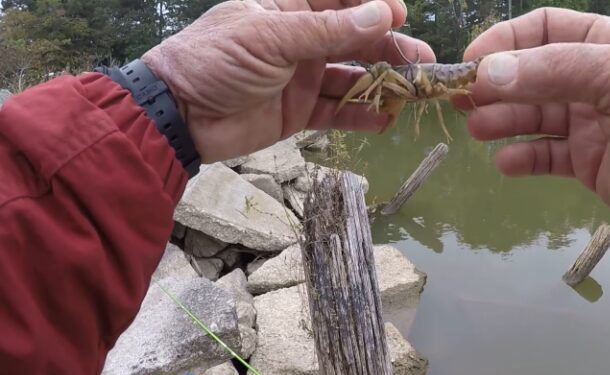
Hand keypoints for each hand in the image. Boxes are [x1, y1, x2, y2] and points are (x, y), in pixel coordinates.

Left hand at [142, 0, 433, 162]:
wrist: (178, 115)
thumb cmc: (215, 60)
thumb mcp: (271, 37)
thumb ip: (328, 29)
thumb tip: (381, 14)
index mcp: (289, 8)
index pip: (340, 1)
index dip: (372, 5)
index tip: (400, 14)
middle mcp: (299, 40)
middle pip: (354, 40)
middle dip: (389, 48)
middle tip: (423, 62)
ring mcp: (300, 77)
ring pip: (351, 76)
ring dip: (382, 83)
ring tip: (414, 91)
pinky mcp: (298, 112)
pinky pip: (336, 111)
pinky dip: (360, 115)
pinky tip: (386, 119)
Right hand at [461, 8, 609, 238]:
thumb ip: (554, 72)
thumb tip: (487, 72)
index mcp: (606, 45)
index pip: (545, 29)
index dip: (506, 41)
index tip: (473, 60)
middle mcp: (592, 81)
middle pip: (530, 74)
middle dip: (496, 84)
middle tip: (464, 99)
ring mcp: (588, 123)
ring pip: (532, 116)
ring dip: (502, 120)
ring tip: (479, 129)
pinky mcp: (585, 162)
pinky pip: (544, 156)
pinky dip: (522, 158)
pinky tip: (507, 163)